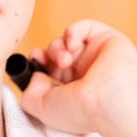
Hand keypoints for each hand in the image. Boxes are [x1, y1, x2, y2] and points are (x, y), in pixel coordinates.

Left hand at [21, 19, 136, 134]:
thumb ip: (29, 93)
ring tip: (64, 61)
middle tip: (41, 59)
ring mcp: (95, 56)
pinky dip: (72, 32)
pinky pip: (84, 27)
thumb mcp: (43, 108)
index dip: (36, 64)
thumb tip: (34, 75)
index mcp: (71, 91)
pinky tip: (72, 46)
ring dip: (57, 48)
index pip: (49, 72)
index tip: (31, 63)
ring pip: (65, 41)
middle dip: (45, 55)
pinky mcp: (107, 40)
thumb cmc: (79, 110)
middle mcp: (84, 73)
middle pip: (55, 54)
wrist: (108, 101)